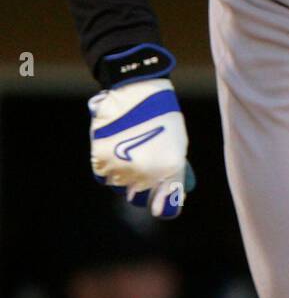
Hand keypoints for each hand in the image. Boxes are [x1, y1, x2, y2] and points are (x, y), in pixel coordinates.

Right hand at [89, 76, 192, 218]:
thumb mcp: (177, 144)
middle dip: (143, 189)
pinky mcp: (101, 160)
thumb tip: (163, 196)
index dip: (164, 205)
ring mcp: (122, 169)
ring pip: (120, 187)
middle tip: (143, 169)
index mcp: (171, 169)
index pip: (167, 208)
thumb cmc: (162, 114)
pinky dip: (108, 168)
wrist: (137, 88)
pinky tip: (115, 150)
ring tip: (129, 150)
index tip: (161, 202)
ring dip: (124, 176)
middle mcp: (146, 174)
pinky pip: (103, 176)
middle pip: (140, 199)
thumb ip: (172, 173)